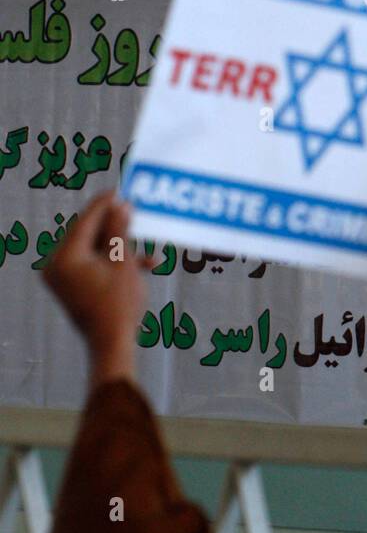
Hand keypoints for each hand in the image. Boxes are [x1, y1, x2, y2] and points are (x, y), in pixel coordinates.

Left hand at [42, 193, 151, 383]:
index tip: (120, 190)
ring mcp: (63, 277)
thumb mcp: (122, 261)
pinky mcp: (73, 286)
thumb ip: (119, 230)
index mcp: (64, 258)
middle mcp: (57, 266)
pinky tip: (144, 262)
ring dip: (119, 244)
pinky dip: (114, 261)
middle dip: (114, 224)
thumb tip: (120, 205)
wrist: (112, 343)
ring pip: (94, 248)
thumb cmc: (118, 304)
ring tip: (143, 239)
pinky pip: (93, 264)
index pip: (85, 221)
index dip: (105, 204)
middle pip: (88, 233)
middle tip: (133, 208)